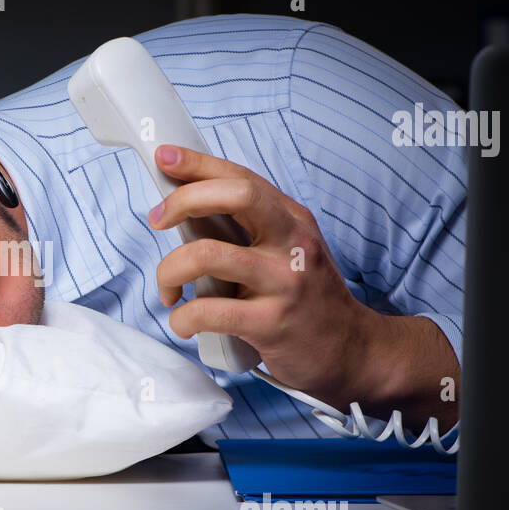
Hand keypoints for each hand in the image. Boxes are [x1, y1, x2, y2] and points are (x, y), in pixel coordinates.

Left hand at [147, 143, 377, 408]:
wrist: (351, 352)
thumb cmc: (306, 300)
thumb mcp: (289, 252)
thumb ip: (250, 230)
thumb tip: (187, 210)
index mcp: (293, 220)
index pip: (242, 177)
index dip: (198, 163)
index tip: (164, 157)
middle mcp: (293, 244)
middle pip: (235, 197)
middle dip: (183, 201)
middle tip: (157, 220)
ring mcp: (284, 282)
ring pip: (208, 254)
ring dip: (169, 271)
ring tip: (167, 291)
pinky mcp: (271, 323)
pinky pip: (207, 312)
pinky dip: (181, 318)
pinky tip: (184, 324)